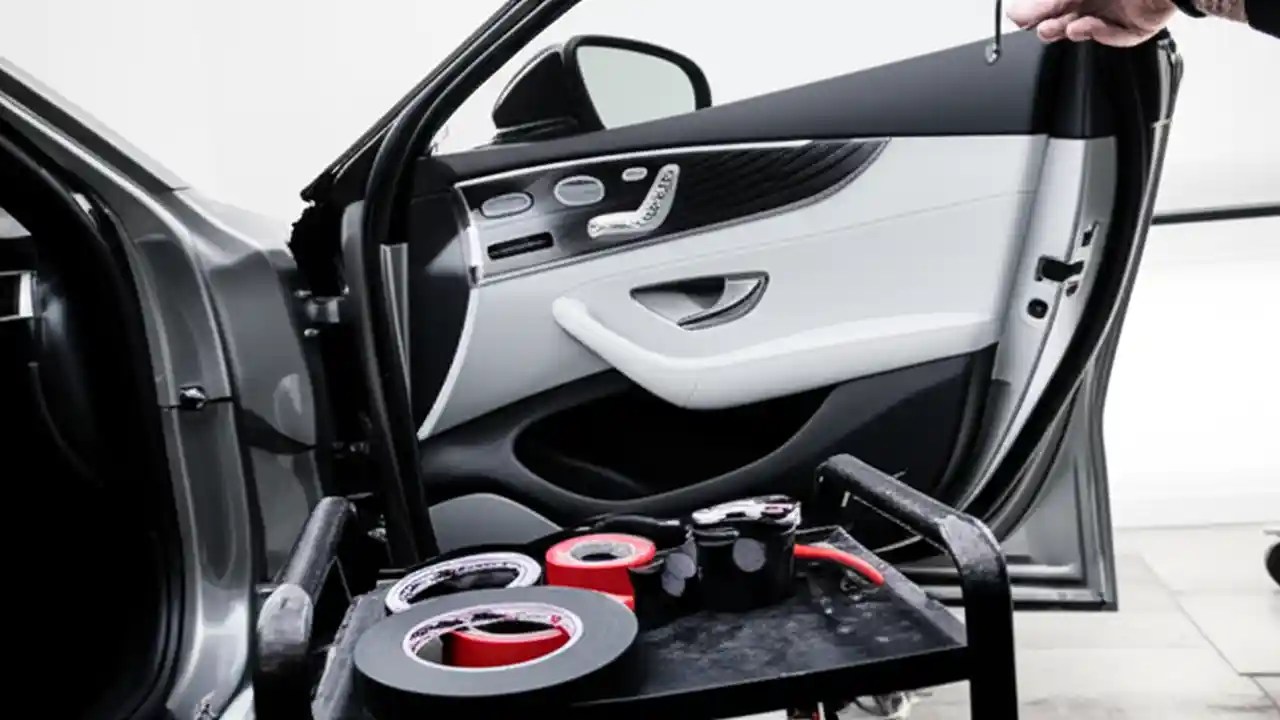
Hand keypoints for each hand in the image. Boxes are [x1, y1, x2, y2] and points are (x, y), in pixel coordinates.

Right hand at [1008, 0, 1177, 46]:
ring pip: (1091, 29)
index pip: (1055, 3)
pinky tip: (1090, 26)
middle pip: (1070, 17)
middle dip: (1053, 24)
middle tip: (1041, 27)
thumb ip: (1047, 3)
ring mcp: (1119, 10)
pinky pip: (1118, 37)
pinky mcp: (1137, 25)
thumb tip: (1017, 15)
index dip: (1038, 12)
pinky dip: (1102, 34)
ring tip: (1063, 29)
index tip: (1023, 20)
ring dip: (1073, 31)